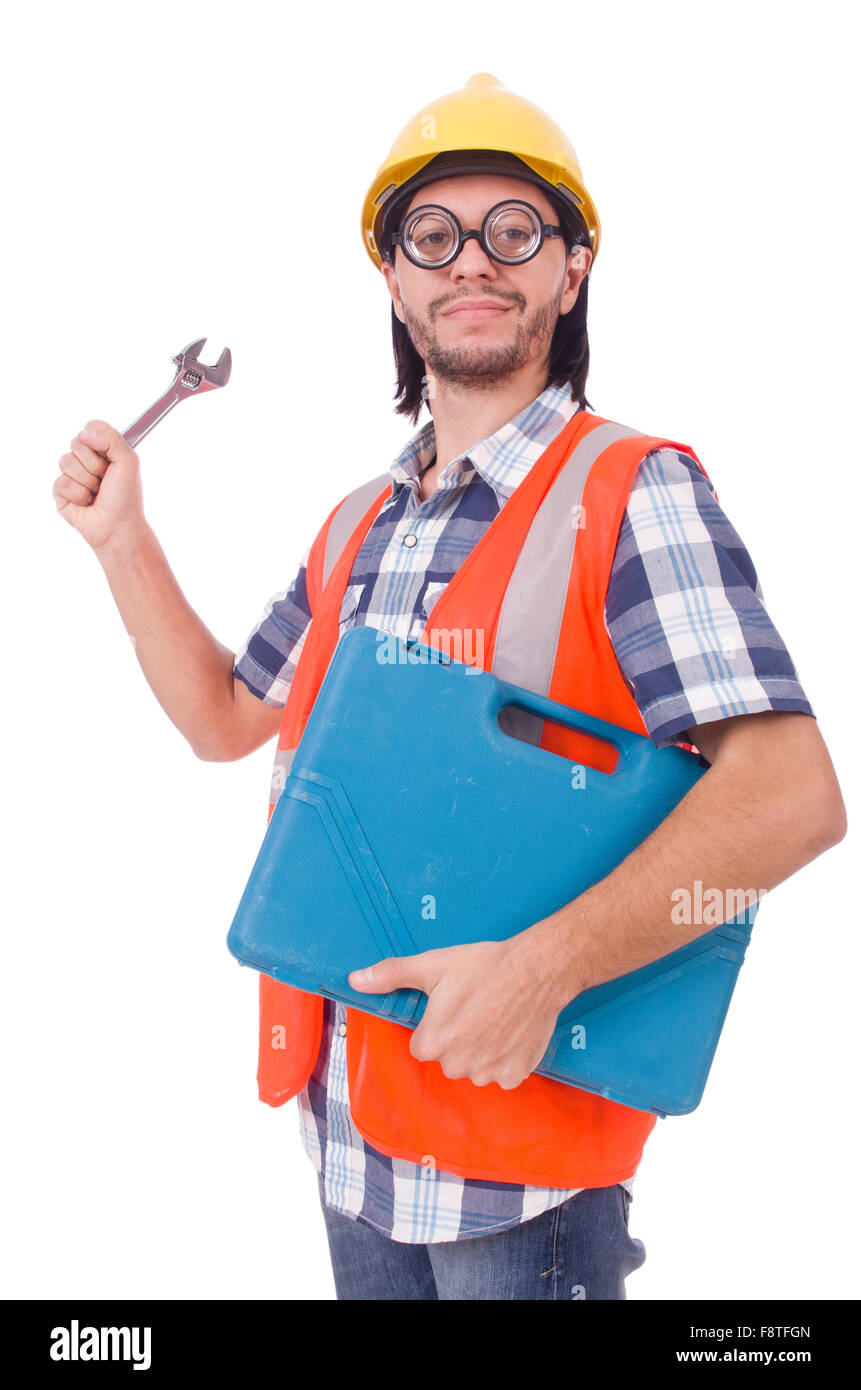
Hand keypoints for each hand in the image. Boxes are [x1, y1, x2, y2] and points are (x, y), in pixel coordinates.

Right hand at [52, 419, 145, 553]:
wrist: (117, 527)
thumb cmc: (126, 497)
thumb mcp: (128, 461)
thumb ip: (111, 438)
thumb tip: (84, 433)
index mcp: (102, 450)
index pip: (90, 428)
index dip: (98, 441)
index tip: (109, 457)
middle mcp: (86, 459)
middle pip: (76, 443)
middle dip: (94, 464)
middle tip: (105, 480)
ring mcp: (72, 474)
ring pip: (66, 461)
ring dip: (86, 481)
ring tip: (96, 493)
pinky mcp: (60, 491)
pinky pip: (61, 482)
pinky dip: (78, 494)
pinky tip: (86, 502)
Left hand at [349, 937, 565, 1089]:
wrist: (536, 969)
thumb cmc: (484, 966)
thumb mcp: (432, 965)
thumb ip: (391, 975)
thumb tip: (356, 980)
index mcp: (434, 1042)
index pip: (422, 1046)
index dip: (436, 1026)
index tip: (452, 1007)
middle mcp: (459, 1065)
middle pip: (448, 1058)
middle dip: (458, 1039)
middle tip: (475, 1009)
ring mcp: (489, 1073)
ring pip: (474, 1067)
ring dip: (481, 1050)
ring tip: (495, 1017)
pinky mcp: (515, 1075)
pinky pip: (501, 1073)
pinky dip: (504, 1057)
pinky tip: (510, 1031)